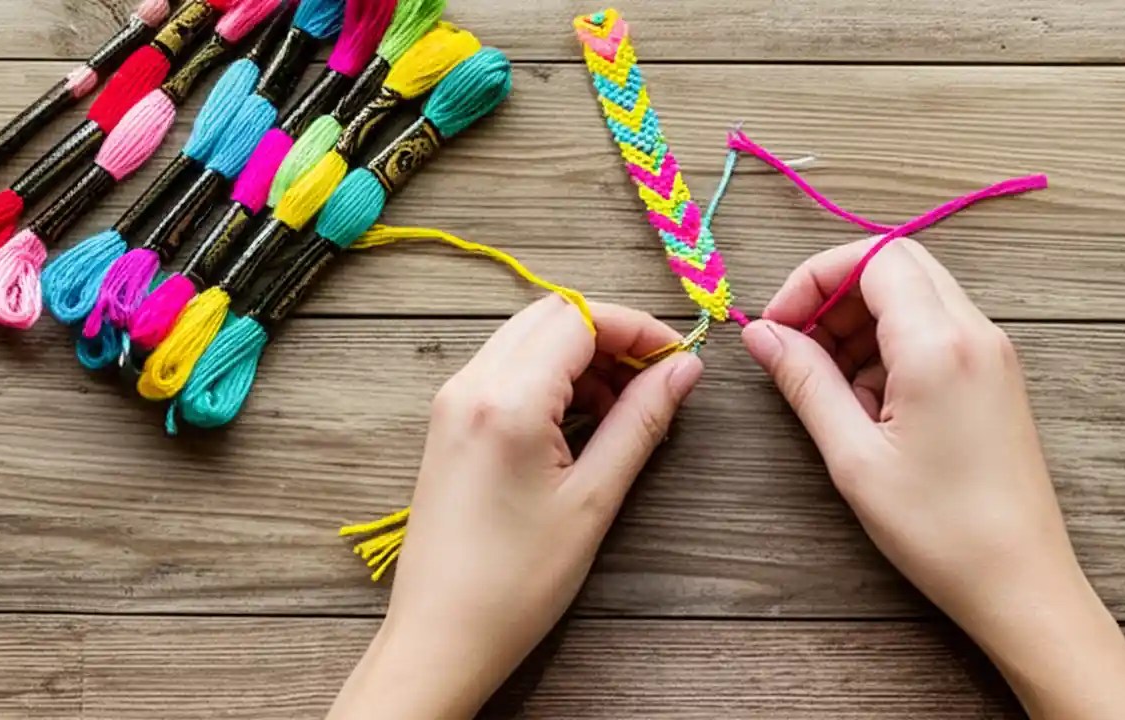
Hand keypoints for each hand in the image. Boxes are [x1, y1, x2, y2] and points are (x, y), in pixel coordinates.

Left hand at [328, 296, 703, 719]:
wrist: (440, 635)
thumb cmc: (515, 582)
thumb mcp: (593, 499)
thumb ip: (641, 422)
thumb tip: (684, 369)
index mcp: (506, 399)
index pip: (580, 317)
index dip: (637, 326)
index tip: (677, 356)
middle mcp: (469, 385)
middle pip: (551, 315)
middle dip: (610, 333)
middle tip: (654, 377)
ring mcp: (451, 402)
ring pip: (526, 337)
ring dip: (579, 354)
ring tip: (623, 406)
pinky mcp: (447, 423)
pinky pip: (504, 368)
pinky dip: (548, 375)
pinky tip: (580, 419)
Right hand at [743, 238, 1124, 718]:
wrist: (1019, 581)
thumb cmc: (937, 528)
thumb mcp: (853, 455)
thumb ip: (804, 382)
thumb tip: (760, 334)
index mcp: (939, 346)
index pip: (872, 256)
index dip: (812, 277)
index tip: (776, 324)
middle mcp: (974, 333)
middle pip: (895, 263)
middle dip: (833, 292)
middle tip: (795, 343)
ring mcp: (990, 353)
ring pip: (914, 294)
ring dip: (858, 320)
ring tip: (826, 383)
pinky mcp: (993, 375)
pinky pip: (933, 328)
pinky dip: (887, 345)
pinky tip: (864, 402)